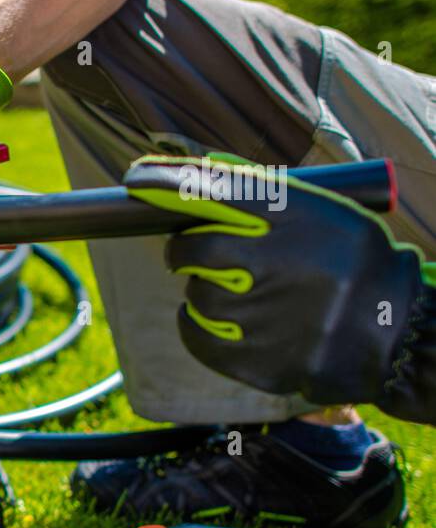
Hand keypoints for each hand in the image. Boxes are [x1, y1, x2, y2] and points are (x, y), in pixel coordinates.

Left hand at [126, 154, 435, 422]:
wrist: (393, 329)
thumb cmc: (350, 260)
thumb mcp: (322, 210)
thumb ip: (260, 191)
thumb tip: (195, 168)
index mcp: (296, 219)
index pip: (213, 191)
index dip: (167, 182)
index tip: (135, 177)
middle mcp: (274, 265)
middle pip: (191, 248)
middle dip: (184, 248)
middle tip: (193, 250)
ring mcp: (262, 317)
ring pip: (195, 295)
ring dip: (205, 289)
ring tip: (245, 292)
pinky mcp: (252, 359)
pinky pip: (194, 334)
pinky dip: (197, 324)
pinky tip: (225, 319)